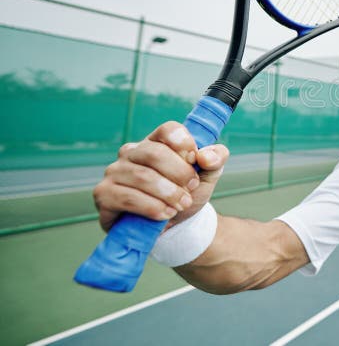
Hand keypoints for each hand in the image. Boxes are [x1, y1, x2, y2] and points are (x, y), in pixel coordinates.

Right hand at [93, 121, 228, 232]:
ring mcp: (115, 171)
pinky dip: (151, 207)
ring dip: (168, 193)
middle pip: (154, 153)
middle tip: (192, 188)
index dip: (184, 143)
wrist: (174, 226)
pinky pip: (126, 197)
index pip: (167, 130)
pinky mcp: (104, 194)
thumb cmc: (187, 194)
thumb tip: (207, 156)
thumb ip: (215, 159)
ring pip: (141, 176)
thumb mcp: (208, 176)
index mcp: (156, 141)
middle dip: (179, 173)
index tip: (196, 162)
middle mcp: (132, 152)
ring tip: (181, 205)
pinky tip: (165, 214)